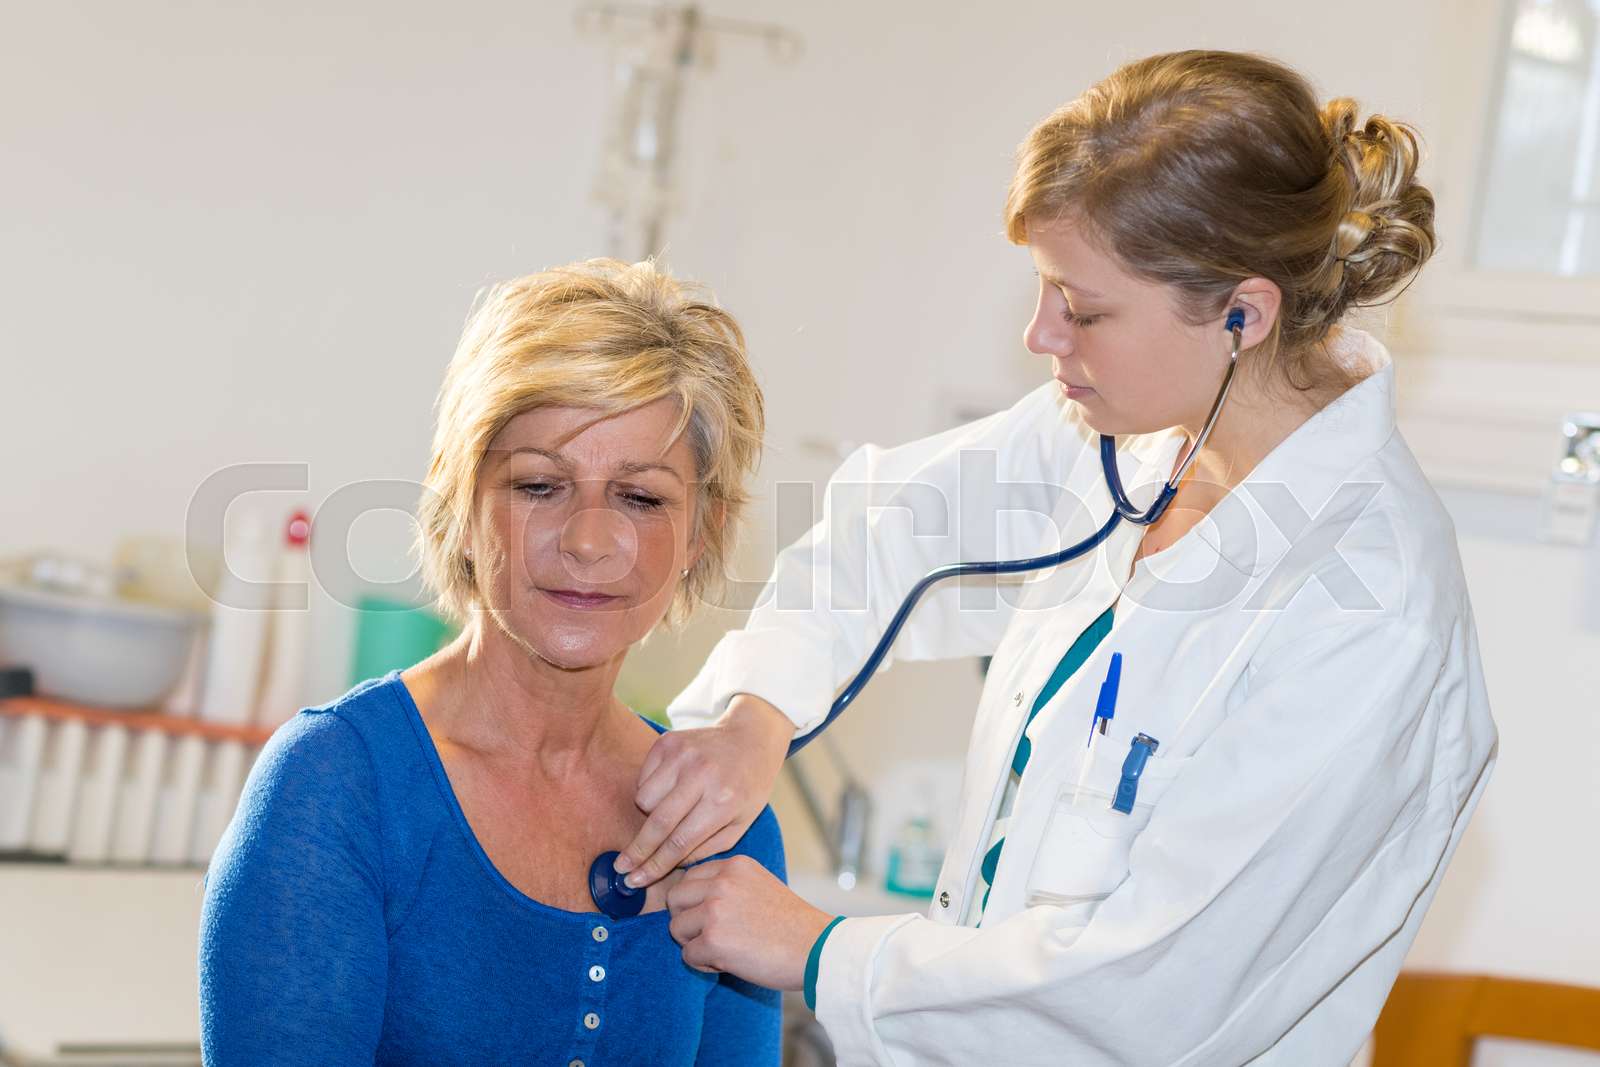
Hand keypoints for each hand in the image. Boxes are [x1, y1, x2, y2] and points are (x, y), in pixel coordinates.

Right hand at [615, 694, 792, 888]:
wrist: (751, 738)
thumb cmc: (746, 788)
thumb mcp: (739, 825)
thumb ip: (704, 849)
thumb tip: (667, 865)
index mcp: (723, 801)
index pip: (680, 842)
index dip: (655, 865)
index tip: (636, 880)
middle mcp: (702, 775)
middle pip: (658, 823)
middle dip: (637, 850)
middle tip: (621, 868)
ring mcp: (683, 755)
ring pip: (644, 799)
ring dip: (649, 814)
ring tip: (671, 810)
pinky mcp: (668, 741)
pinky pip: (643, 778)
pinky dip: (650, 789)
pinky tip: (670, 788)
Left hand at [667, 855, 833, 990]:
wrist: (817, 950)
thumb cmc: (792, 925)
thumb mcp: (759, 886)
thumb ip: (728, 885)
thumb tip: (691, 900)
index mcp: (735, 865)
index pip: (689, 877)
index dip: (696, 901)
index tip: (715, 917)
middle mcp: (722, 882)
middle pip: (675, 898)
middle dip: (686, 920)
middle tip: (711, 935)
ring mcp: (715, 910)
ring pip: (676, 927)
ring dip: (694, 943)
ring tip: (723, 950)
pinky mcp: (713, 940)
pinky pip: (687, 955)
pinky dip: (704, 964)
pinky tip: (729, 963)